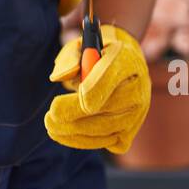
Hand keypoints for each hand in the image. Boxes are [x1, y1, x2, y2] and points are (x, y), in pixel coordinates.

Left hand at [44, 25, 150, 153]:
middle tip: (49, 118)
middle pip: (109, 107)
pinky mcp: (131, 132)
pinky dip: (86, 141)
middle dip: (75, 115)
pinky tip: (68, 133)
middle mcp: (139, 88)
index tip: (66, 99)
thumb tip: (59, 77)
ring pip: (107, 129)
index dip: (92, 88)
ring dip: (75, 132)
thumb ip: (69, 58)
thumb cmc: (95, 55)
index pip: (113, 73)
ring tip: (52, 127)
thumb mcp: (80, 46)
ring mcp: (137, 113)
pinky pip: (109, 143)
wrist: (122, 69)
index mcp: (128, 59)